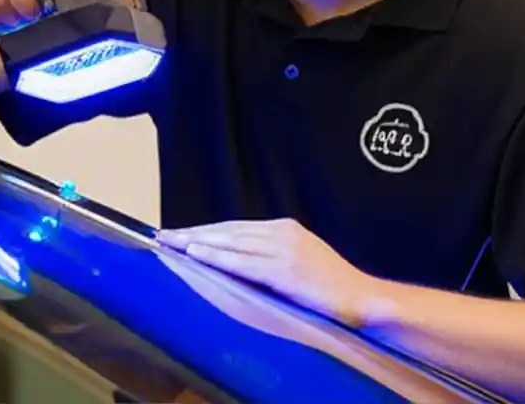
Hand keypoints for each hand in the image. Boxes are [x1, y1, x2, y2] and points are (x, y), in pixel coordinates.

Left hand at [157, 218, 379, 326]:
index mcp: (284, 228)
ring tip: (171, 242)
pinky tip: (196, 254)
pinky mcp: (283, 270)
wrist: (360, 297)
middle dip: (193, 233)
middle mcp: (281, 232)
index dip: (205, 230)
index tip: (180, 233)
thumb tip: (235, 258)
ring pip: (229, 241)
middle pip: (227, 230)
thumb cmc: (330, 286)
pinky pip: (242, 261)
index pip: (235, 227)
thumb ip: (269, 256)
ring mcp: (282, 249)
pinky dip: (216, 256)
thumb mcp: (299, 260)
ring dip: (196, 241)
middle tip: (164, 235)